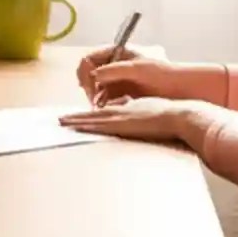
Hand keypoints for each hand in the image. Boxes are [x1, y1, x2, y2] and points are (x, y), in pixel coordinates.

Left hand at [59, 96, 195, 141]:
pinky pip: (100, 126)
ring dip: (76, 121)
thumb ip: (136, 109)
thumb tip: (127, 110)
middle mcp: (121, 112)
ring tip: (61, 123)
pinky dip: (87, 126)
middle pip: (93, 115)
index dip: (88, 115)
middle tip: (59, 120)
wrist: (178, 115)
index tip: (76, 118)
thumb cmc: (168, 114)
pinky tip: (77, 128)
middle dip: (76, 118)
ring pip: (93, 119)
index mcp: (126, 108)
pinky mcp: (123, 125)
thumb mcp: (148, 109)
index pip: (103, 112)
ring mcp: (121, 118)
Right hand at [75, 46, 228, 107]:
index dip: (86, 72)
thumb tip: (94, 75)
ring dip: (96, 99)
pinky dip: (104, 105)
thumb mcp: (138, 69)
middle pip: (89, 76)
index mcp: (117, 53)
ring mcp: (118, 81)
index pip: (89, 60)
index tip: (91, 86)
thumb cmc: (163, 74)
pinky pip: (105, 101)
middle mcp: (115, 66)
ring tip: (102, 108)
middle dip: (89, 88)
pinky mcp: (123, 95)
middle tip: (95, 102)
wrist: (183, 90)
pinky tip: (109, 110)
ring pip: (96, 90)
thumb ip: (114, 70)